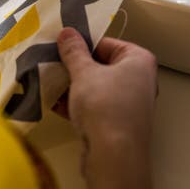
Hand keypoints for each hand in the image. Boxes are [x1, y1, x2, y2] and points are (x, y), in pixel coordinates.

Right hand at [56, 27, 157, 188]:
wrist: (113, 155)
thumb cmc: (104, 105)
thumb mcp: (84, 73)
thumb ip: (74, 51)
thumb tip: (68, 32)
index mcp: (139, 60)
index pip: (107, 43)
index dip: (82, 44)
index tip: (61, 46)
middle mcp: (140, 79)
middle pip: (102, 66)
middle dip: (76, 67)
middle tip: (52, 64)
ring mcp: (131, 104)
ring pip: (97, 88)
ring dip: (73, 87)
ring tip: (49, 83)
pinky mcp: (119, 124)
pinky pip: (96, 108)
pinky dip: (78, 105)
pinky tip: (55, 104)